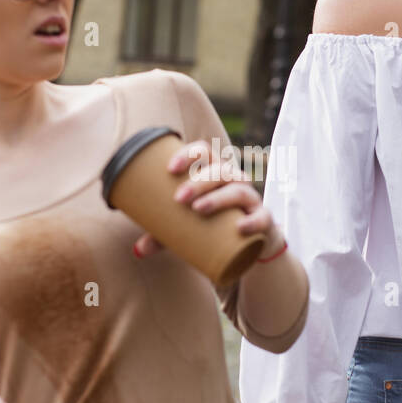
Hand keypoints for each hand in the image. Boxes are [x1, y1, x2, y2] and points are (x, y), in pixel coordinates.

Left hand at [132, 138, 284, 258]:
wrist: (250, 246)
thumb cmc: (214, 227)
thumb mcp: (188, 228)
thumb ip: (164, 236)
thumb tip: (137, 250)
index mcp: (214, 173)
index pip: (204, 151)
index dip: (189, 154)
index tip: (170, 169)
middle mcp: (234, 181)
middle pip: (219, 170)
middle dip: (198, 181)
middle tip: (179, 198)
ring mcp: (251, 200)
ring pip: (238, 190)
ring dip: (218, 197)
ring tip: (199, 209)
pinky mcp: (264, 221)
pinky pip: (262, 217)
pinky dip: (252, 221)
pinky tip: (239, 227)